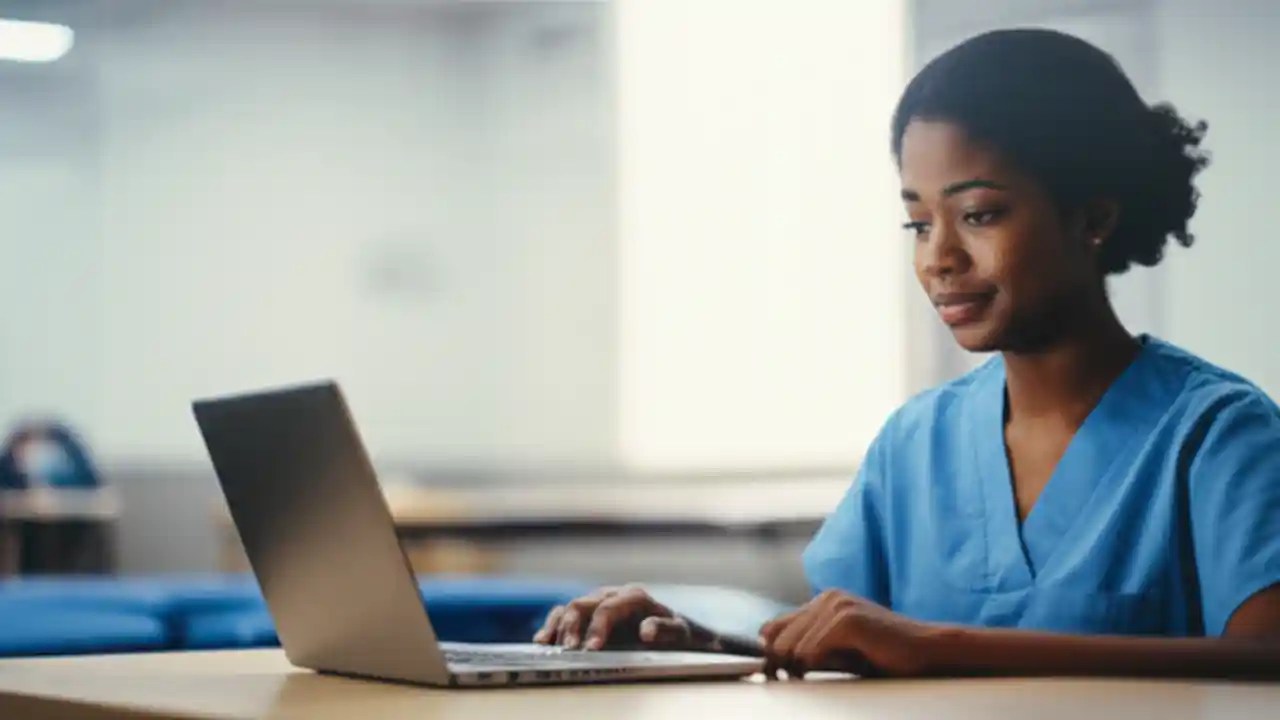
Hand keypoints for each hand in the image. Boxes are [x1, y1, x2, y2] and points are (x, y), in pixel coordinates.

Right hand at [533, 585, 716, 650]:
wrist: (673, 630)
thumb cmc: (677, 634)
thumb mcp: (679, 633)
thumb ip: (665, 629)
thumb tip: (646, 630)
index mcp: (633, 597)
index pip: (608, 608)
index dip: (598, 627)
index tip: (591, 649)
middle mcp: (612, 594)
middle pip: (583, 604)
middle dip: (573, 626)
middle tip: (569, 649)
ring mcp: (598, 602)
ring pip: (570, 607)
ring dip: (559, 626)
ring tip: (549, 646)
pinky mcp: (589, 612)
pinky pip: (564, 613)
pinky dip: (553, 625)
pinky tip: (542, 640)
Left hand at [759, 590, 941, 677]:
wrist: (925, 652)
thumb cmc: (884, 655)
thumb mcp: (837, 650)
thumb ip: (807, 645)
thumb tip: (769, 651)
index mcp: (823, 601)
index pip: (773, 627)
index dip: (771, 653)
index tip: (776, 674)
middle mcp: (827, 597)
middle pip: (776, 639)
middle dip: (783, 665)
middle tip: (799, 679)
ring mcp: (836, 605)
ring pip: (791, 648)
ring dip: (806, 667)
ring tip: (835, 668)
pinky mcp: (846, 619)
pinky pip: (810, 653)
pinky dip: (820, 665)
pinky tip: (845, 663)